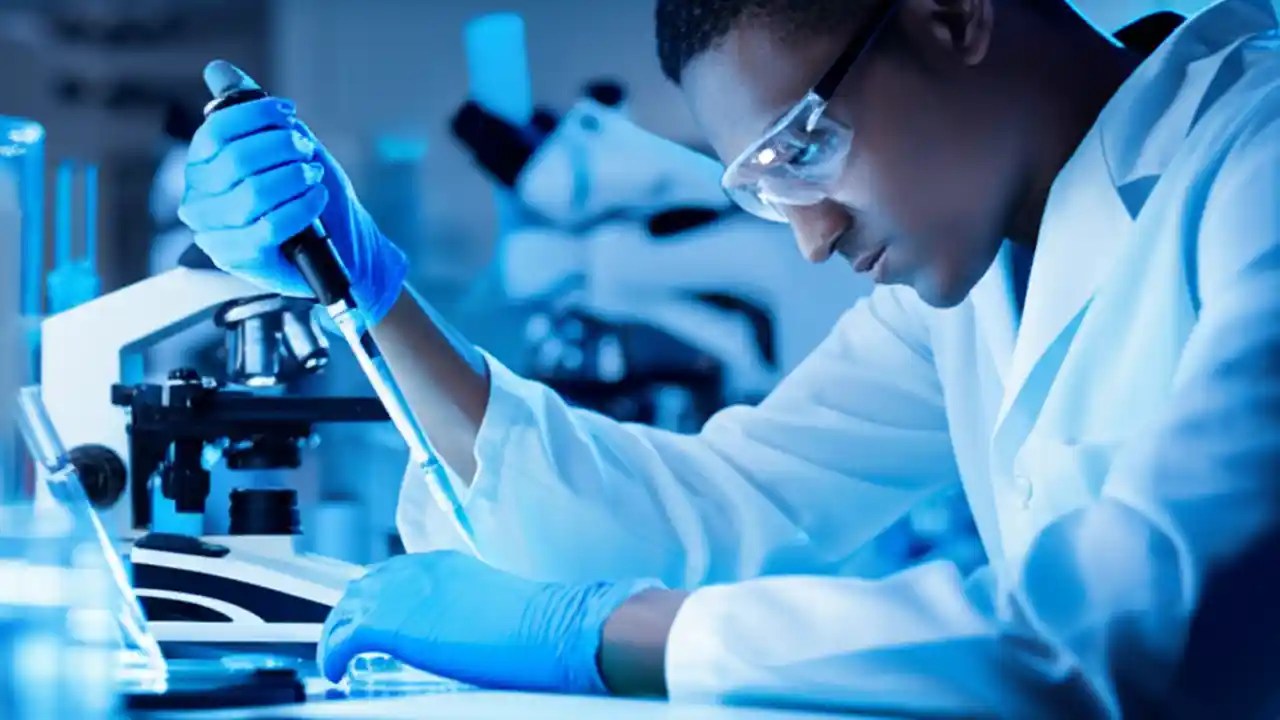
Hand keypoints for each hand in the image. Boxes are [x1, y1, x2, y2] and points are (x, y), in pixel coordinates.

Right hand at [178, 71, 406, 321]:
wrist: (344, 247)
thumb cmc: (309, 195)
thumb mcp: (284, 147)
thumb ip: (250, 112)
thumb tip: (218, 69)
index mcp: (201, 168)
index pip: (215, 131)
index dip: (256, 114)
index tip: (289, 113)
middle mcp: (197, 200)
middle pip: (236, 159)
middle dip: (281, 147)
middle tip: (307, 151)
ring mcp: (213, 233)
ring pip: (252, 192)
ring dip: (293, 177)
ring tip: (313, 177)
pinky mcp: (239, 259)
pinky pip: (270, 225)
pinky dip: (301, 206)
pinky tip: (317, 199)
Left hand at [318, 551, 660, 691]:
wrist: (542, 628)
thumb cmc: (532, 624)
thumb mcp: (489, 604)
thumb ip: (461, 608)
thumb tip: (455, 629)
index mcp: (441, 563)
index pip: (392, 573)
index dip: (377, 598)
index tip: (374, 617)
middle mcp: (416, 570)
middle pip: (363, 587)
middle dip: (351, 613)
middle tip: (348, 640)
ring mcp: (400, 593)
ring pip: (346, 609)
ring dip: (339, 633)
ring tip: (340, 659)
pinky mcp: (389, 622)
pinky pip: (343, 638)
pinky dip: (334, 654)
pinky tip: (338, 671)